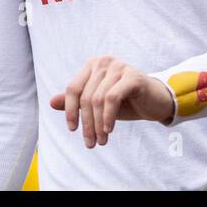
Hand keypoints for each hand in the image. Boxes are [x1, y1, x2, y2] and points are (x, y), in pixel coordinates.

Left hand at [49, 56, 174, 146]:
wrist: (156, 102)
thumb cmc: (125, 102)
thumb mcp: (98, 103)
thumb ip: (76, 102)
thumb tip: (51, 102)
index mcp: (92, 65)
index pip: (73, 88)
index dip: (70, 110)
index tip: (73, 130)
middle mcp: (103, 62)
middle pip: (85, 97)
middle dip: (87, 123)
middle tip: (91, 143)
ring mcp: (118, 67)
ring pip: (98, 100)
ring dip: (98, 125)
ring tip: (101, 141)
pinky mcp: (132, 76)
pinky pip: (112, 98)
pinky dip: (108, 116)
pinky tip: (109, 130)